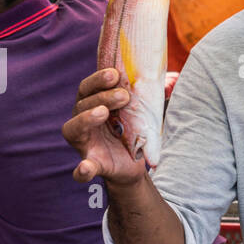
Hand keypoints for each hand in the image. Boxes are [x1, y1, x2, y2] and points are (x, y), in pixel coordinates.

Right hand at [62, 67, 146, 186]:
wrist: (133, 163)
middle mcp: (81, 121)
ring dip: (87, 119)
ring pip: (74, 129)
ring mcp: (84, 144)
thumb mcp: (137, 111)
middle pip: (82, 104)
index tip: (114, 74)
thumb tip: (168, 79)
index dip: (97, 79)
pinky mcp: (92, 165)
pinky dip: (81, 170)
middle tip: (123, 95)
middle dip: (102, 97)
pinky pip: (82, 170)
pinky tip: (84, 168)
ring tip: (103, 112)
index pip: (87, 88)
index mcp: (90, 105)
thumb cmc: (132, 130)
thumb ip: (141, 95)